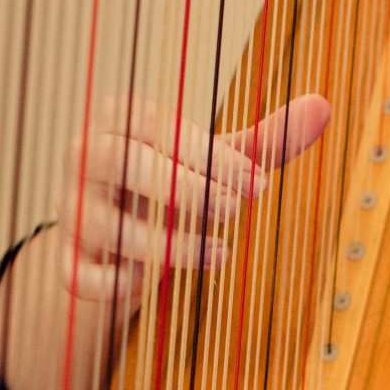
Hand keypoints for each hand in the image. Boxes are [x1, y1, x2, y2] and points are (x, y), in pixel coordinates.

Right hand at [55, 91, 331, 301]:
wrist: (115, 235)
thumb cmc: (172, 181)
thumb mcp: (217, 162)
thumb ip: (266, 140)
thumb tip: (324, 105)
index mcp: (121, 119)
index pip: (154, 122)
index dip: (207, 152)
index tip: (258, 183)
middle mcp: (86, 157)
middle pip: (117, 160)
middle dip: (181, 187)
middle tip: (234, 212)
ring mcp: (71, 210)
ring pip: (103, 224)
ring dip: (166, 243)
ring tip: (219, 253)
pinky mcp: (66, 260)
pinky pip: (79, 276)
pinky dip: (117, 285)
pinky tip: (152, 282)